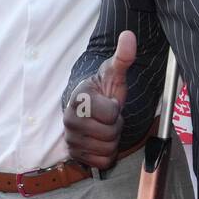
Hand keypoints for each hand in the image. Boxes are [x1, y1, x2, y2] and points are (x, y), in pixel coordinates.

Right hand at [63, 31, 135, 168]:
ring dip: (112, 140)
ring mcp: (71, 139)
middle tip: (109, 117)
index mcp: (78, 99)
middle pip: (109, 134)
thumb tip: (129, 36)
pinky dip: (107, 154)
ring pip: (107, 149)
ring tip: (105, 127)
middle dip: (115, 126)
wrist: (91, 107)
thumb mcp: (114, 73)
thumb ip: (123, 56)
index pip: (111, 114)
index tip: (109, 102)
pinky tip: (102, 141)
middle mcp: (69, 120)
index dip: (116, 108)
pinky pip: (102, 163)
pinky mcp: (75, 155)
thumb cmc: (103, 90)